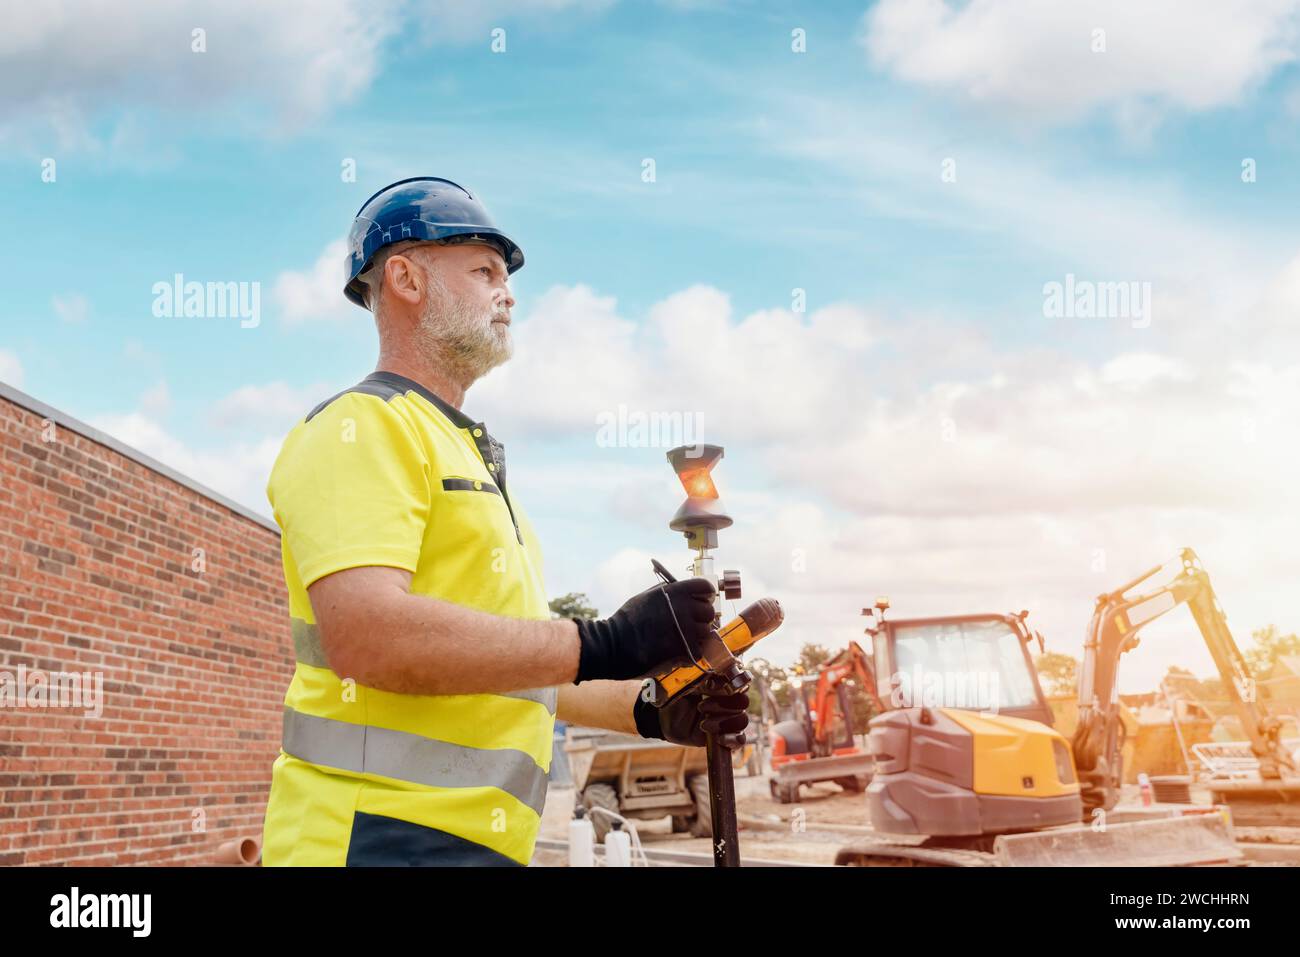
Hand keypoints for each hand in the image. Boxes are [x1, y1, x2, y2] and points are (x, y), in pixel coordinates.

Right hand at [571, 577, 716, 682]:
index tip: (702, 601)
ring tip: (682, 640)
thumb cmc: (628, 621)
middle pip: (709, 611)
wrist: (614, 645)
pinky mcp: (684, 649)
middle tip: (691, 624)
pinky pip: (699, 651)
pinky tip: (678, 653)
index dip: (705, 595)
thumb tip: (685, 592)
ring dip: (697, 637)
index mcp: (674, 591)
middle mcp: (683, 607)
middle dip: (701, 618)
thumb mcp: (647, 597)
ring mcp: (685, 629)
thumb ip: (668, 593)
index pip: (705, 587)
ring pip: (706, 632)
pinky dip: (691, 654)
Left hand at [633, 686, 749, 748]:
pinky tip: (718, 737)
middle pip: (743, 702)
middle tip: (701, 706)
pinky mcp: (723, 736)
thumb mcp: (687, 681)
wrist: (662, 716)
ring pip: (742, 720)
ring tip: (703, 722)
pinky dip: (733, 739)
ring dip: (723, 721)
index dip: (731, 685)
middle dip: (723, 704)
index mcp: (722, 684)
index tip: (711, 686)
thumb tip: (718, 676)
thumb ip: (704, 677)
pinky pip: (739, 739)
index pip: (741, 682)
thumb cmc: (674, 694)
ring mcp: (726, 719)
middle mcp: (728, 701)